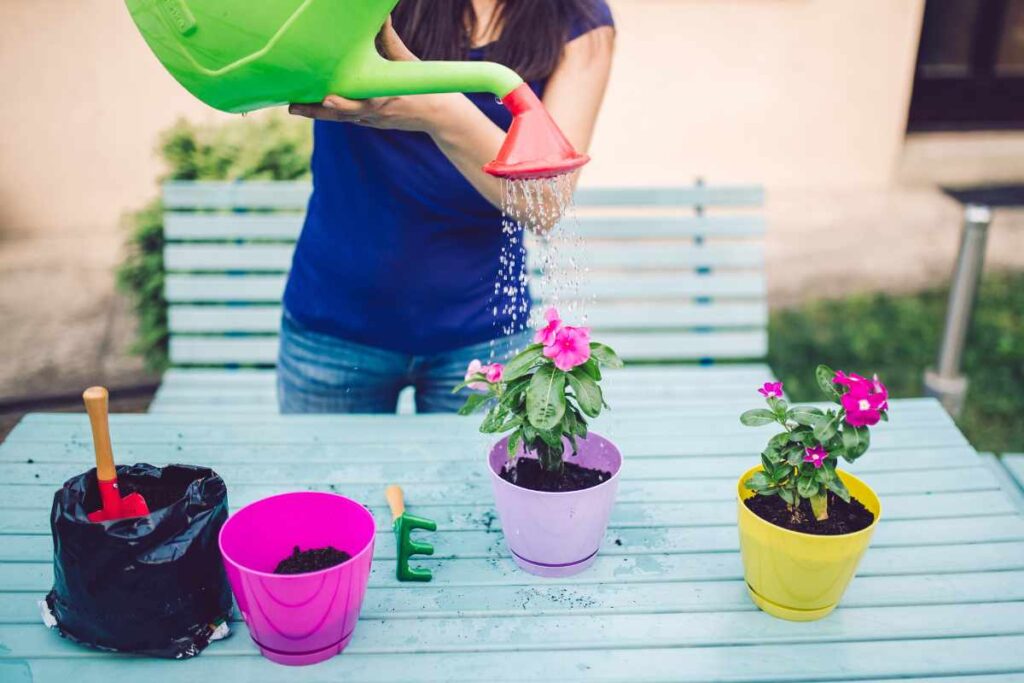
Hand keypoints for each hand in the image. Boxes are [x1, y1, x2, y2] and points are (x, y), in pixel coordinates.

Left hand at [288, 18, 442, 132]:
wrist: (439, 116)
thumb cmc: (423, 87)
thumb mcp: (408, 63)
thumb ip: (390, 41)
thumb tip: (381, 16)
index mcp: (387, 99)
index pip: (364, 104)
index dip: (345, 104)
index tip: (328, 98)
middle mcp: (377, 114)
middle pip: (343, 115)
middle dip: (318, 112)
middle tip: (294, 108)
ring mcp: (373, 121)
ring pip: (341, 119)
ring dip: (317, 114)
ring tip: (294, 108)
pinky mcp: (371, 123)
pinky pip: (347, 118)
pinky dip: (330, 113)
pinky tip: (311, 108)